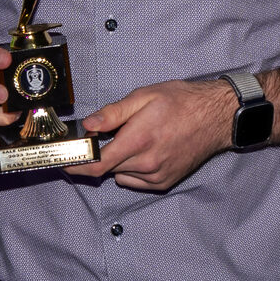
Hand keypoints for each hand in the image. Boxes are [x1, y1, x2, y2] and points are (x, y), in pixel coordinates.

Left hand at [78, 78, 233, 191]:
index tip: (63, 162)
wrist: (216, 117)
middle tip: (106, 136)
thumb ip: (113, 113)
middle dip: (100, 155)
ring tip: (135, 139)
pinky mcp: (164, 183)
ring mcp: (156, 177)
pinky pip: (136, 180)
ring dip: (118, 162)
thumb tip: (87, 125)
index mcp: (138, 140)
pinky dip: (132, 169)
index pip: (97, 164)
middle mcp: (146, 164)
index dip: (75, 166)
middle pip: (106, 169)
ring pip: (121, 175)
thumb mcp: (144, 97)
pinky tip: (146, 151)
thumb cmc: (182, 102)